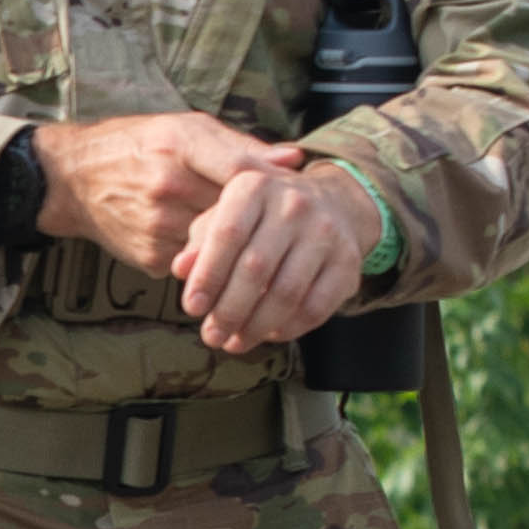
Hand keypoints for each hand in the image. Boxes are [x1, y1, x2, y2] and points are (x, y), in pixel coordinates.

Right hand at [29, 110, 299, 279]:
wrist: (74, 180)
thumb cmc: (138, 145)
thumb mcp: (184, 128)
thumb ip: (240, 146)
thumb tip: (295, 158)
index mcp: (178, 145)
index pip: (244, 171)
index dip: (276, 186)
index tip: (297, 193)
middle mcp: (167, 187)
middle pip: (239, 214)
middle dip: (264, 220)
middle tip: (288, 224)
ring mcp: (158, 227)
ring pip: (223, 245)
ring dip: (243, 244)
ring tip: (258, 237)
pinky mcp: (152, 258)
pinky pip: (199, 263)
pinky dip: (214, 258)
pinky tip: (221, 251)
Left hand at [175, 155, 383, 357]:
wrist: (331, 204)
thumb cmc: (263, 217)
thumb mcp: (227, 215)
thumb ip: (201, 241)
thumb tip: (180, 269)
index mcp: (255, 186)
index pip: (227, 235)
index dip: (207, 276)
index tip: (192, 308)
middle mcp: (294, 203)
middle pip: (256, 269)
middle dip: (229, 310)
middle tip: (211, 336)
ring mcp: (325, 232)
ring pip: (286, 293)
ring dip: (256, 327)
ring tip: (235, 342)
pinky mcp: (348, 261)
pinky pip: (315, 307)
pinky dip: (288, 329)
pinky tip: (269, 335)